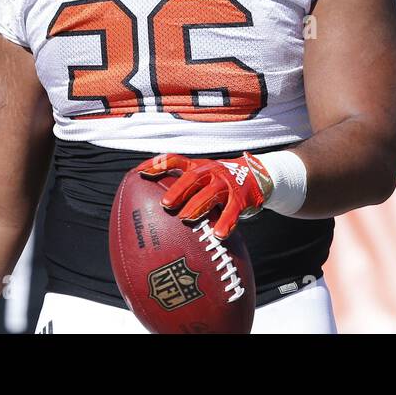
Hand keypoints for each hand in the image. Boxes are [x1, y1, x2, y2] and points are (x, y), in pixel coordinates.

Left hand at [136, 152, 272, 239]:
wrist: (256, 176)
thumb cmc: (218, 183)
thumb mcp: (201, 179)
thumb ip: (182, 188)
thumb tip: (151, 206)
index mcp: (197, 166)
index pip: (174, 160)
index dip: (157, 164)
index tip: (139, 172)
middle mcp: (210, 171)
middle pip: (192, 177)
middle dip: (178, 190)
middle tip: (165, 204)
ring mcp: (226, 184)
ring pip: (211, 194)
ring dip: (197, 205)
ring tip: (186, 218)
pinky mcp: (240, 199)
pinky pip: (232, 211)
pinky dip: (225, 223)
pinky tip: (218, 235)